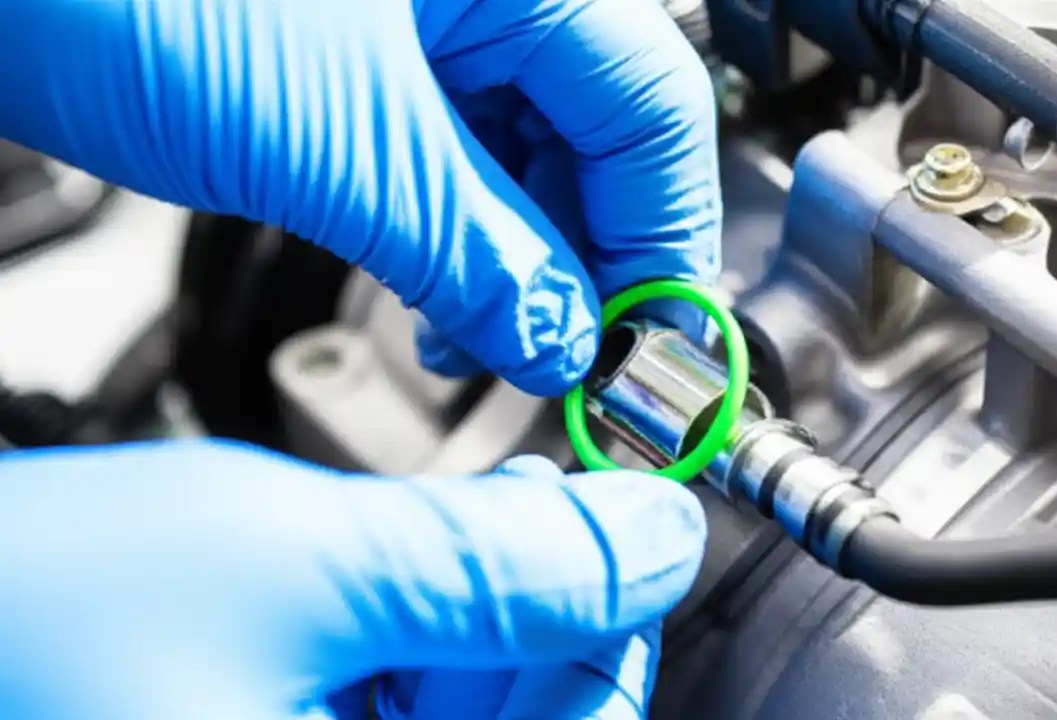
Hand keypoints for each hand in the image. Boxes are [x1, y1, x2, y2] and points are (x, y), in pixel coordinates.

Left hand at [0, 0, 721, 394]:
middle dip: (581, 263)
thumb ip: (480, 252)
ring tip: (479, 340)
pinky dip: (452, 240)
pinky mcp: (363, 71)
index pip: (655, 109)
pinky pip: (450, 161)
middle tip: (561, 359)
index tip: (640, 344)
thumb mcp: (343, 147)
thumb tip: (564, 337)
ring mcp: (423, 26)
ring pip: (521, 158)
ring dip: (513, 264)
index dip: (660, 238)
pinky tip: (435, 296)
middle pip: (596, 139)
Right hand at [0, 441, 705, 719]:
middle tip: (555, 507)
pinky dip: (404, 635)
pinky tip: (403, 562)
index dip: (620, 630)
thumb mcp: (306, 567)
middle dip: (545, 611)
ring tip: (483, 512)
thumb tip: (652, 538)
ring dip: (479, 612)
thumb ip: (502, 565)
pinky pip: (370, 711)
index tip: (633, 535)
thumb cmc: (26, 623)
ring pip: (450, 713)